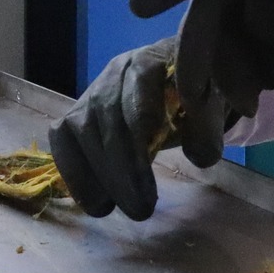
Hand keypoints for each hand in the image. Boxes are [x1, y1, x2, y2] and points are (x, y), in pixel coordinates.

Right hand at [49, 39, 227, 219]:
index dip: (142, 149)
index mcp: (152, 62)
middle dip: (121, 171)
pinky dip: (75, 173)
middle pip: (108, 120)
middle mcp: (116, 71)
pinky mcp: (78, 113)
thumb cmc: (194, 94)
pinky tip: (94, 202)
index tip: (152, 187)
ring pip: (81, 131)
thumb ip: (208, 127)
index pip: (138, 104)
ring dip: (98, 176)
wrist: (178, 78)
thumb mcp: (210, 106)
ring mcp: (93, 91)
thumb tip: (199, 157)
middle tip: (139, 210)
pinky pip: (63, 141)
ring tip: (113, 210)